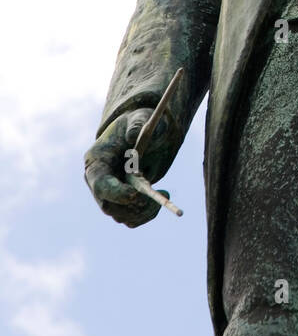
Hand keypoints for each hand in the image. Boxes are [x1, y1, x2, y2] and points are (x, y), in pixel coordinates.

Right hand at [84, 109, 172, 227]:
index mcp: (96, 161)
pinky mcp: (119, 202)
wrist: (137, 135)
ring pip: (121, 216)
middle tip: (157, 197)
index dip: (115, 192)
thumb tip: (133, 135)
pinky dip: (147, 214)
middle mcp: (97, 182)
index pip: (99, 184)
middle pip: (109, 206)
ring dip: (144, 211)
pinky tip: (163, 199)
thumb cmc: (135, 125)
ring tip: (165, 194)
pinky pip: (131, 217)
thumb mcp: (138, 118)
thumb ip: (136, 124)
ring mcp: (107, 194)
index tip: (135, 194)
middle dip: (133, 206)